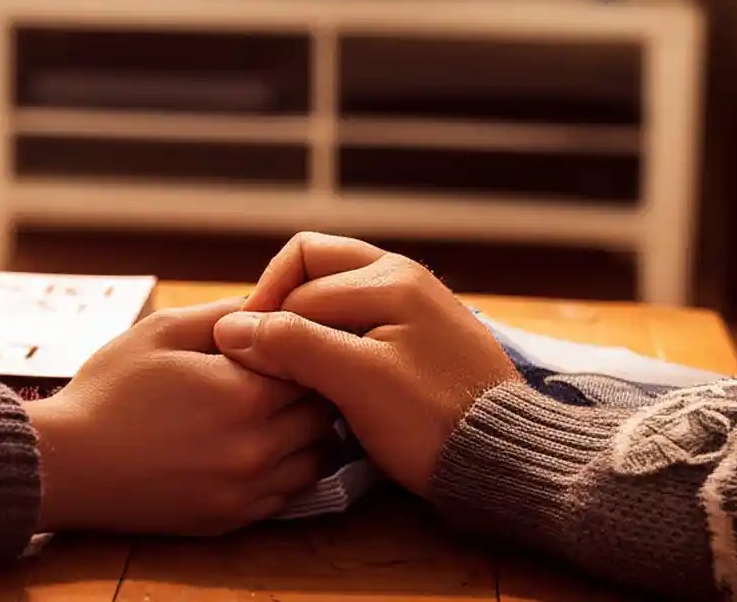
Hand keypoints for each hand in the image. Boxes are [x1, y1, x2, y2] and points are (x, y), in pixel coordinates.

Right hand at [26, 297, 333, 534]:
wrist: (66, 463)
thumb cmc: (109, 390)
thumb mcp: (162, 331)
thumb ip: (224, 313)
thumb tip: (271, 300)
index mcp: (243, 393)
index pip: (314, 364)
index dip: (305, 348)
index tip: (289, 342)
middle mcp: (255, 446)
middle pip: (323, 412)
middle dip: (312, 388)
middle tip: (287, 373)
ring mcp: (246, 489)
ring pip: (317, 457)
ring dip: (307, 432)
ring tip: (277, 412)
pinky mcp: (232, 518)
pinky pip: (289, 493)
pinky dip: (287, 469)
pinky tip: (259, 447)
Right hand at [213, 232, 518, 495]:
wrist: (506, 462)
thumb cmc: (431, 422)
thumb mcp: (356, 382)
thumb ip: (293, 345)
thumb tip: (230, 329)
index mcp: (389, 277)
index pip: (297, 277)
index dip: (262, 314)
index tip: (241, 359)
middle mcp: (402, 277)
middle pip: (313, 274)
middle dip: (280, 314)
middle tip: (261, 362)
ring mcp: (413, 306)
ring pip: (332, 300)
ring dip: (304, 330)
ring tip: (288, 374)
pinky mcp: (419, 338)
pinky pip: (356, 323)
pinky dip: (330, 344)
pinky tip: (324, 382)